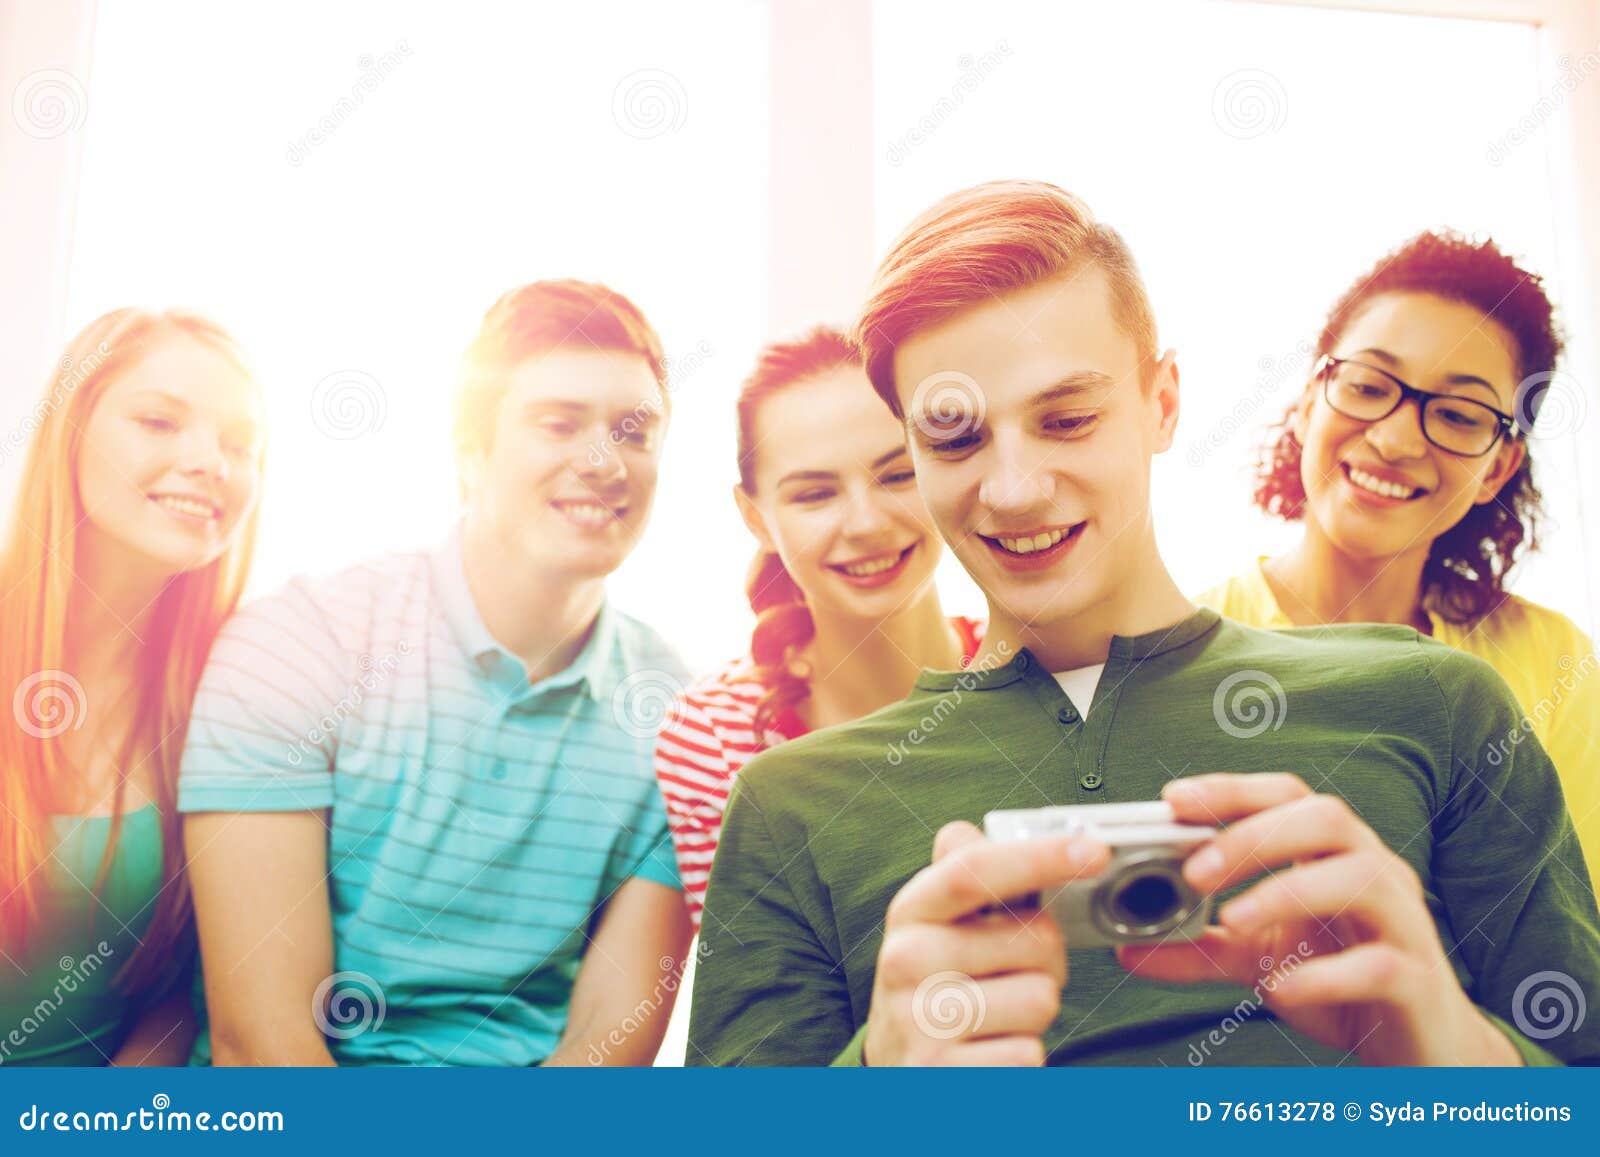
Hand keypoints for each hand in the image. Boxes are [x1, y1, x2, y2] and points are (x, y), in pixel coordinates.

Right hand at [862, 821, 1108, 1065]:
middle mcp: (907, 960)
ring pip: (1042, 999)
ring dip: (1034, 1012)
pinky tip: (988, 1052)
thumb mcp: (933, 929)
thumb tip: (962, 832)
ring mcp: (922, 1021)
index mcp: (910, 912)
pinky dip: (1021, 1056)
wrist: (892, 1074)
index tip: (1094, 850)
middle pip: (1037, 939)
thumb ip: (959, 878)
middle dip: (1048, 960)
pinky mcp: (944, 1076)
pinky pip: (1030, 1054)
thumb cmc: (931, 989)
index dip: (1040, 855)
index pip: (975, 871)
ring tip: (996, 1018)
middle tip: (1013, 974)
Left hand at [1117, 773, 1518, 1065]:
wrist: (1419, 1052)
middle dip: (1255, 835)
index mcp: (1333, 854)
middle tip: (1196, 872)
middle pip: (1326, 818)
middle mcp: (1374, 872)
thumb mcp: (1258, 961)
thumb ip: (1199, 948)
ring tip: (1230, 923)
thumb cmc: (1343, 986)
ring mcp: (1404, 923)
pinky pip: (1380, 964)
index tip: (1174, 799)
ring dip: (1287, 893)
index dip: (1233, 789)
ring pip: (1362, 877)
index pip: (1288, 795)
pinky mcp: (1418, 981)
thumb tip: (1125, 948)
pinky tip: (1282, 990)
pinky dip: (1326, 975)